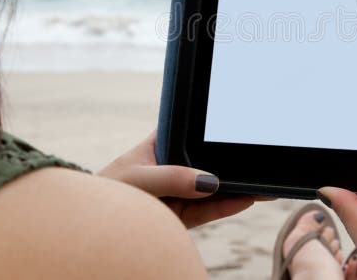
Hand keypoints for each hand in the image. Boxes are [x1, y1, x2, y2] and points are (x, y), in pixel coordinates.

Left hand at [98, 130, 254, 227]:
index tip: (242, 126)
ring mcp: (179, 192)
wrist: (91, 230)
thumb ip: (171, 178)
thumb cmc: (106, 194)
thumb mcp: (137, 180)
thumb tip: (209, 181)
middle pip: (210, 161)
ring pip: (214, 187)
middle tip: (261, 160)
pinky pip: (209, 210)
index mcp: (161, 144)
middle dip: (234, 161)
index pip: (193, 131)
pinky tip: (248, 199)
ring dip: (238, 186)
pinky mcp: (180, 215)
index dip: (216, 128)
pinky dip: (227, 206)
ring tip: (265, 185)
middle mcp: (174, 166)